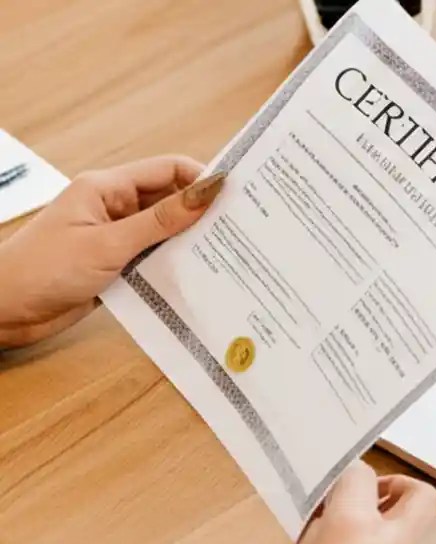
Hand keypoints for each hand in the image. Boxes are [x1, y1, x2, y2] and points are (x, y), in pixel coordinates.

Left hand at [0, 156, 225, 348]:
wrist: (3, 311)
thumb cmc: (42, 270)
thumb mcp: (108, 243)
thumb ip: (161, 221)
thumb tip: (206, 192)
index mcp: (107, 188)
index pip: (167, 170)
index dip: (202, 179)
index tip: (237, 197)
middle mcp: (113, 208)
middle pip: (170, 201)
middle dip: (202, 214)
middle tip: (240, 230)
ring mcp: (115, 237)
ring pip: (165, 233)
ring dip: (190, 244)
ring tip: (227, 257)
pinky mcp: (115, 265)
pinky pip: (154, 259)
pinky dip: (174, 266)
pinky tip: (197, 279)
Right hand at [264, 462, 435, 543]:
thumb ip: (316, 537)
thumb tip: (328, 520)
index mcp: (354, 528)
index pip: (360, 474)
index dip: (344, 476)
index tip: (330, 489)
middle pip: (419, 494)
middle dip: (397, 488)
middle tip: (366, 500)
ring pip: (406, 534)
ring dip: (381, 532)